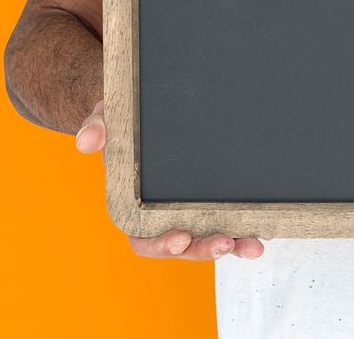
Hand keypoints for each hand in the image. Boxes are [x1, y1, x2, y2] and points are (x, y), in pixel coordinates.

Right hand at [75, 99, 268, 260]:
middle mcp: (162, 213)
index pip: (144, 237)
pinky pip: (226, 215)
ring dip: (232, 242)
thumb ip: (97, 128)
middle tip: (228, 242)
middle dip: (205, 248)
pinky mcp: (208, 195)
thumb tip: (86, 141)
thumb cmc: (121, 119)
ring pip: (209, 235)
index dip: (161, 244)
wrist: (143, 106)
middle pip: (183, 244)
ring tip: (255, 245)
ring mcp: (188, 206)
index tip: (181, 239)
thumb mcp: (106, 117)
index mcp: (132, 206)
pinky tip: (266, 225)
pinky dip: (244, 223)